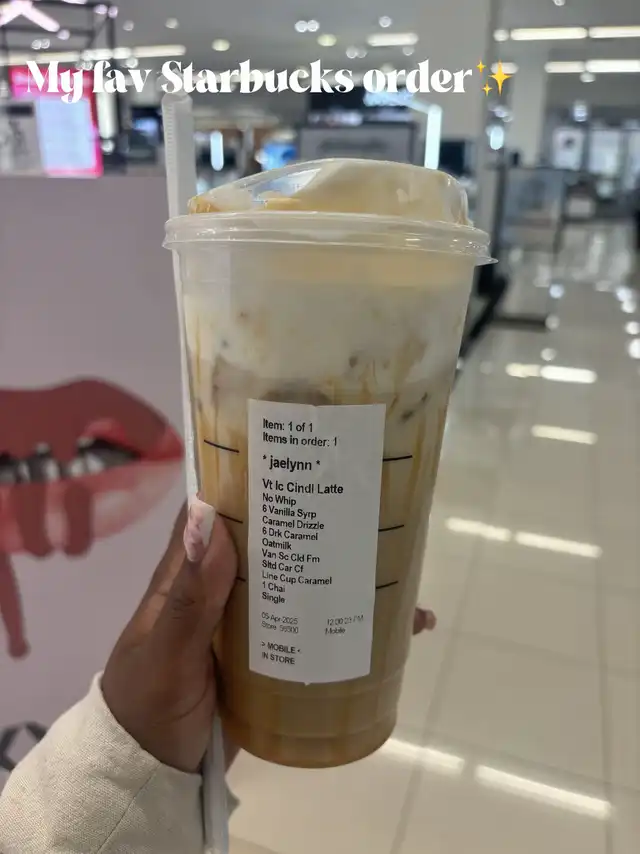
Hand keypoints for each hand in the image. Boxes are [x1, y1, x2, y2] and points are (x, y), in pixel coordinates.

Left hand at [102, 497, 433, 773]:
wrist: (150, 775)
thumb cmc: (148, 706)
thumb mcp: (166, 653)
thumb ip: (188, 597)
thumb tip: (209, 516)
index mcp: (192, 573)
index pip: (222, 506)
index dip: (255, 477)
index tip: (303, 457)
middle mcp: (224, 588)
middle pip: (276, 541)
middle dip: (319, 522)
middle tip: (374, 508)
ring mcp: (252, 623)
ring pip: (304, 582)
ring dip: (347, 574)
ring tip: (401, 571)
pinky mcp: (274, 656)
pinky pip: (316, 630)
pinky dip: (356, 628)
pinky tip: (402, 630)